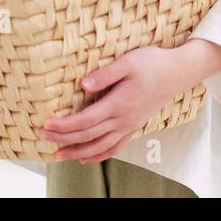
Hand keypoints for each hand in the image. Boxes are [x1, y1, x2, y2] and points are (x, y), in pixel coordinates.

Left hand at [38, 45, 200, 163]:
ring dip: (77, 152)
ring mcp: (129, 125)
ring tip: (59, 155)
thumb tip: (83, 84)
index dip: (64, 125)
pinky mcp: (134, 126)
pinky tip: (86, 159)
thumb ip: (105, 74)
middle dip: (64, 138)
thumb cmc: (152, 63)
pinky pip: (114, 147)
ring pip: (99, 146)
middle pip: (88, 135)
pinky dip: (99, 155)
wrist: (177, 73)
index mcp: (118, 103)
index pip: (85, 120)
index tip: (46, 124)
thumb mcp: (128, 62)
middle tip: (42, 137)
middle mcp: (123, 119)